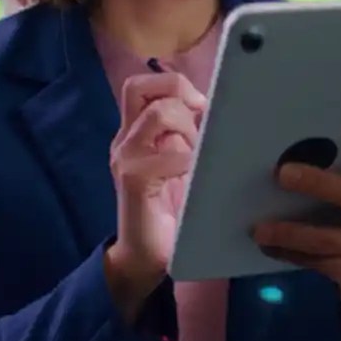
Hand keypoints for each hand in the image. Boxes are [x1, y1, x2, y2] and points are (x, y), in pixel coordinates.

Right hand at [105, 72, 205, 318]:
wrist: (144, 257)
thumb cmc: (169, 209)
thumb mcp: (179, 163)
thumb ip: (185, 135)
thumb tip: (216, 108)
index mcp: (134, 132)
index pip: (141, 85)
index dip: (174, 84)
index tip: (201, 106)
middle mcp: (125, 139)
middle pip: (138, 87)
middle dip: (177, 94)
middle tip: (199, 120)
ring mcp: (126, 158)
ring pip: (157, 113)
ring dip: (187, 128)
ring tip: (196, 154)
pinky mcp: (135, 180)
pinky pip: (169, 155)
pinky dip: (191, 160)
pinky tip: (197, 177)